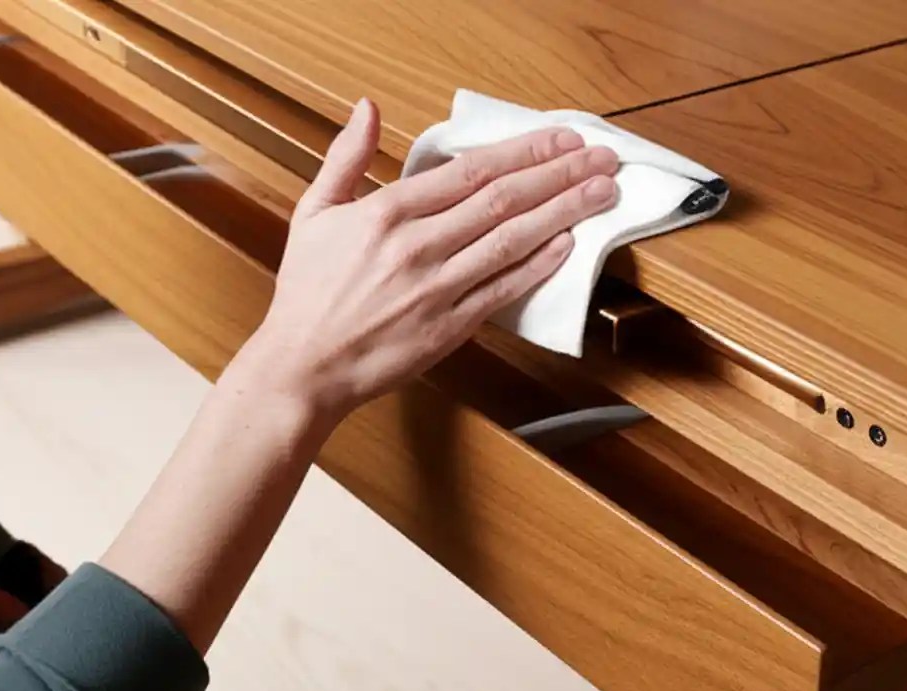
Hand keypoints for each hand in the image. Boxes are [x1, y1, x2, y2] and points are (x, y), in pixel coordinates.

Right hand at [229, 98, 617, 421]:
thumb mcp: (314, 213)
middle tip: (602, 158)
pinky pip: (503, 289)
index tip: (562, 138)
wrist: (304, 367)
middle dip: (559, 174)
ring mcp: (436, 288)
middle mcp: (416, 246)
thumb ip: (346, 157)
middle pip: (502, 199)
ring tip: (602, 193)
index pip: (470, 170)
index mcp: (386, 212)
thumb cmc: (307, 292)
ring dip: (563, 213)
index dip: (523, 151)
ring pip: (511, 241)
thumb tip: (368, 107)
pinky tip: (569, 244)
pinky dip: (539, 266)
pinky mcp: (450, 327)